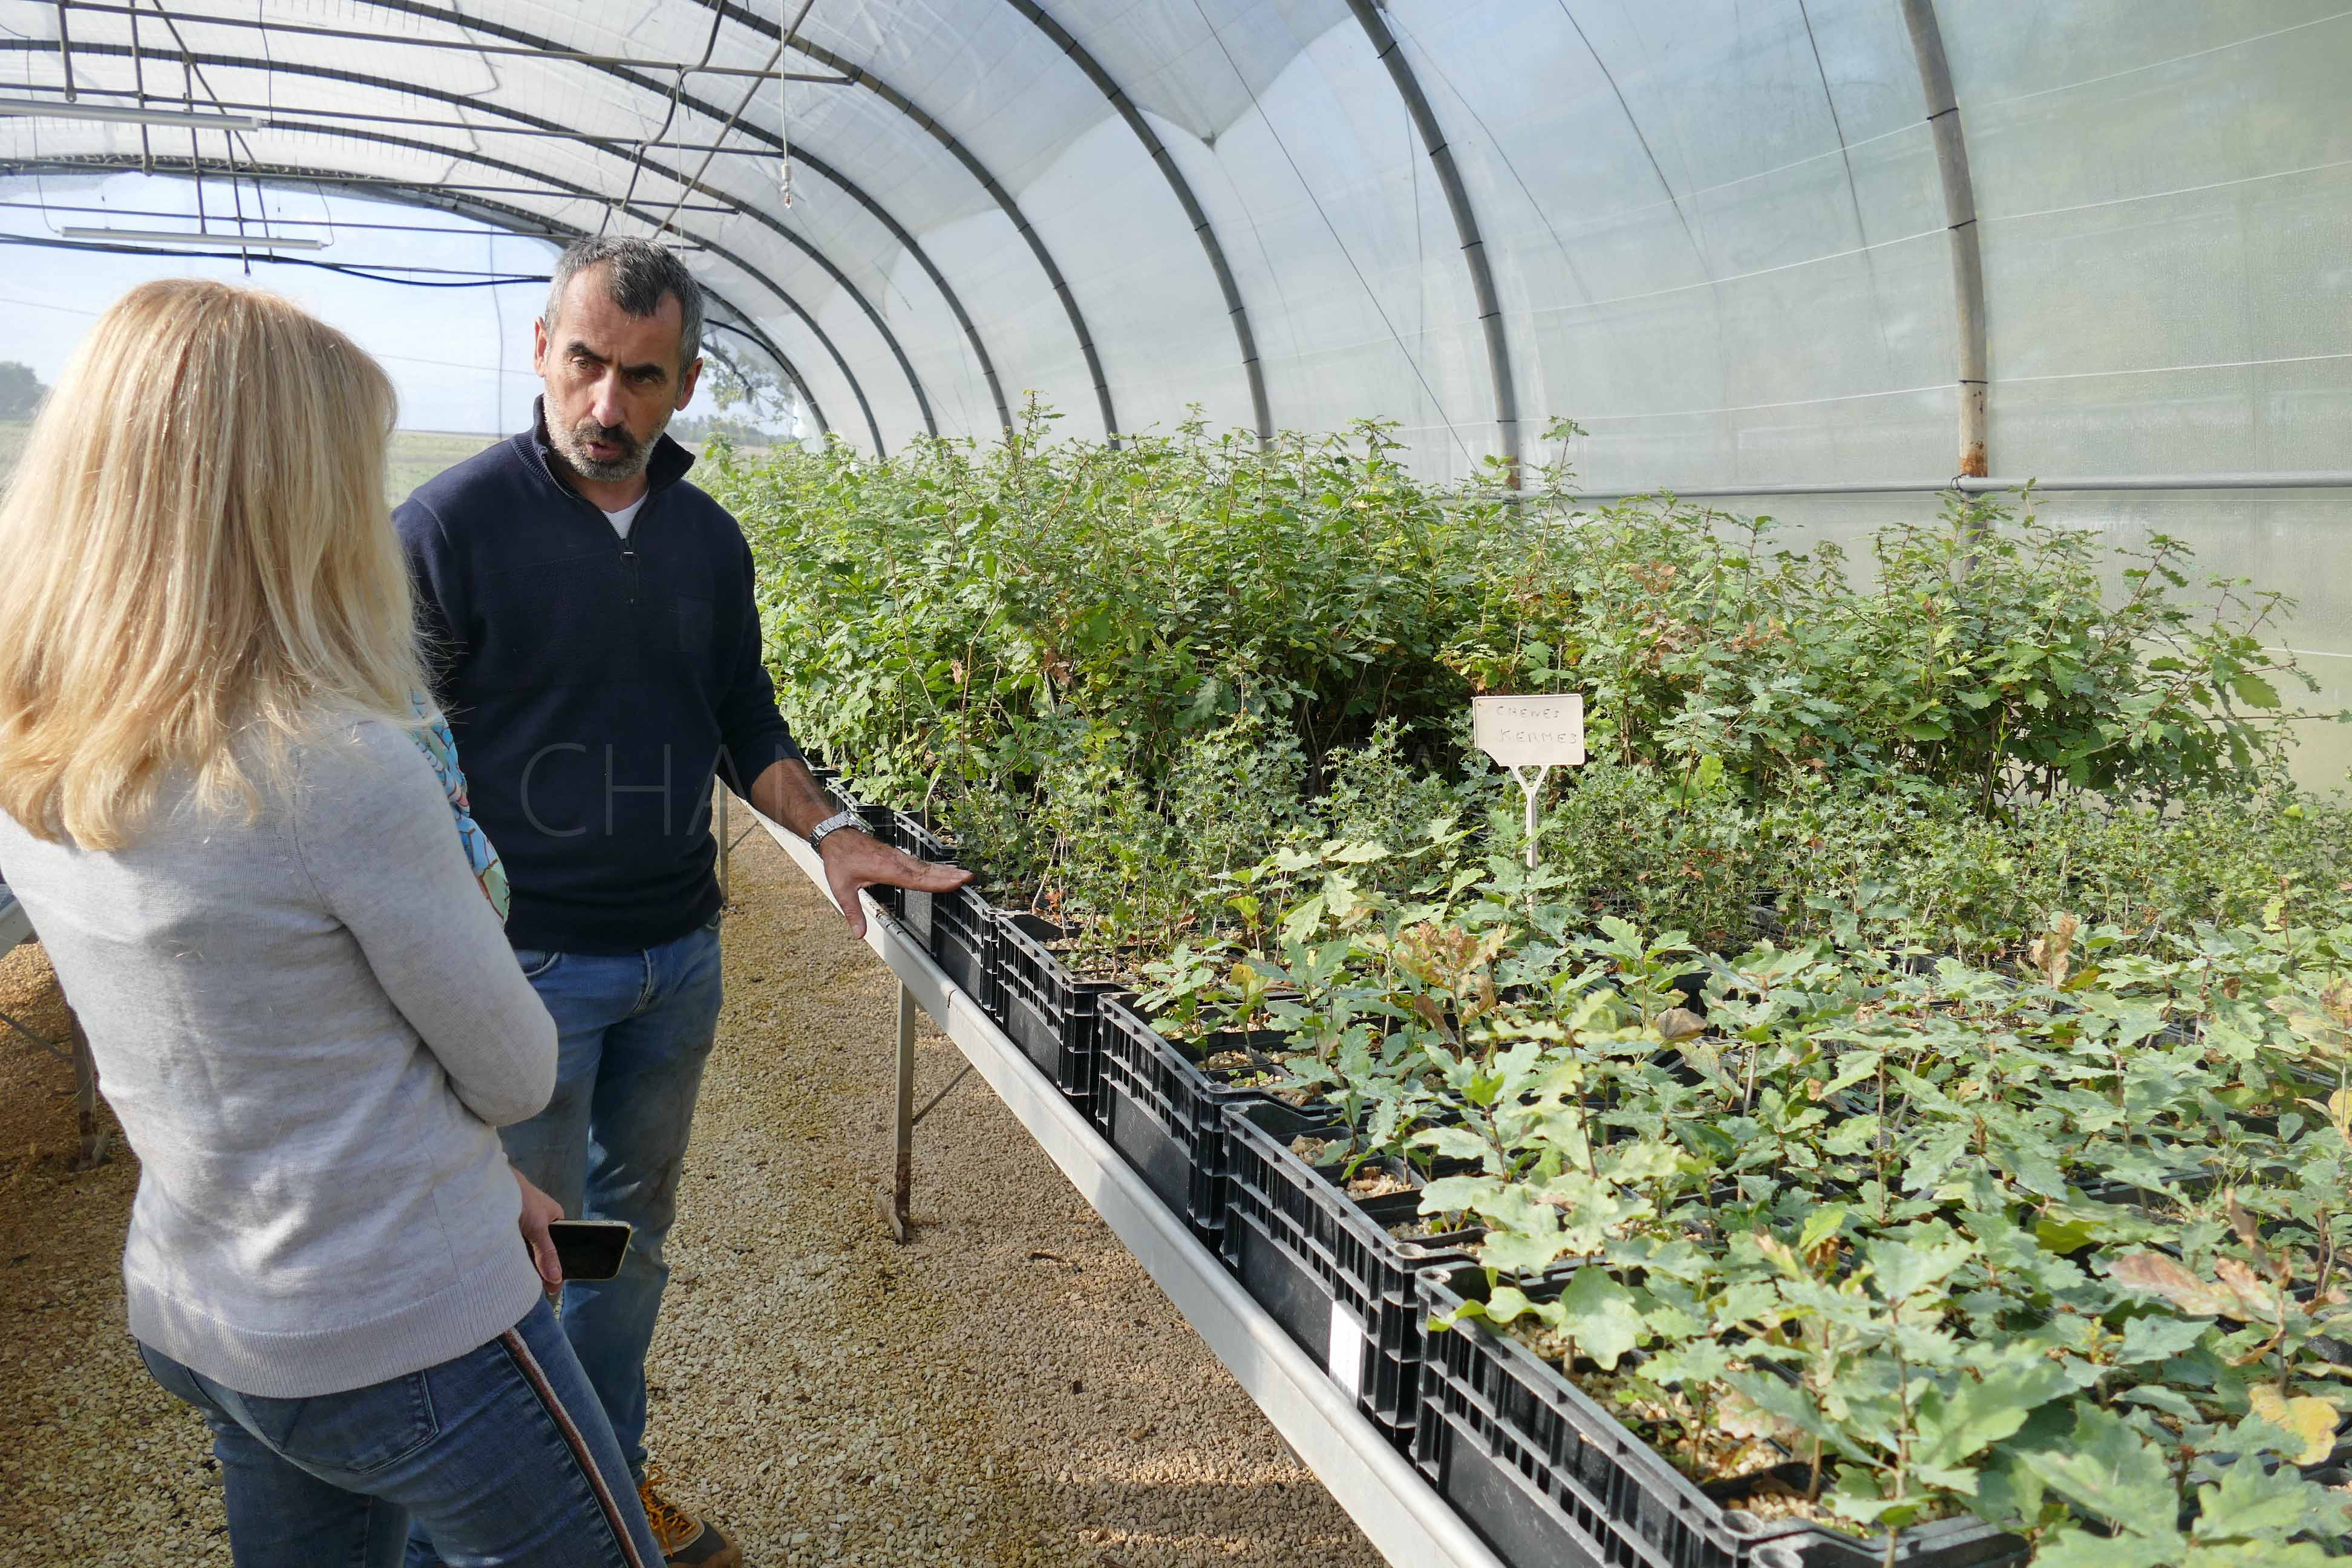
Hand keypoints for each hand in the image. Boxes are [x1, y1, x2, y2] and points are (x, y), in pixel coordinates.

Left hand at [513, 1168, 564, 1297]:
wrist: (489, 1184)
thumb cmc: (522, 1199)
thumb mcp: (539, 1227)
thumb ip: (547, 1253)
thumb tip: (557, 1280)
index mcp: (554, 1216)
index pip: (560, 1244)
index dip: (556, 1264)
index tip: (551, 1286)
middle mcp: (538, 1221)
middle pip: (541, 1249)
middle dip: (538, 1266)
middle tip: (535, 1288)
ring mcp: (520, 1224)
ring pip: (524, 1249)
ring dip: (522, 1262)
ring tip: (520, 1284)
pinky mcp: (503, 1227)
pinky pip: (509, 1246)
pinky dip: (508, 1256)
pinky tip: (507, 1272)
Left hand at [818, 830, 971, 939]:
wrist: (836, 836)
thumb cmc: (839, 860)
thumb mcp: (841, 889)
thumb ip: (852, 912)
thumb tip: (859, 934)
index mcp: (888, 870)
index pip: (918, 879)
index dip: (938, 882)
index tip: (956, 882)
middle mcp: (897, 862)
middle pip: (928, 871)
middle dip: (950, 875)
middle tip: (970, 877)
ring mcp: (898, 857)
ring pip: (926, 866)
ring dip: (945, 870)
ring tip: (964, 874)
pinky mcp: (897, 856)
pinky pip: (920, 862)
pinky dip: (934, 867)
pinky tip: (941, 870)